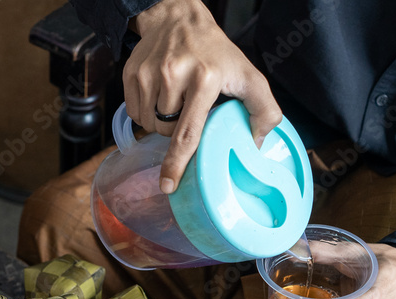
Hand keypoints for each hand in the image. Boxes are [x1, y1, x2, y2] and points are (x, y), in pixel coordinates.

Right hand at [127, 0, 281, 192]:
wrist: (178, 18)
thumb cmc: (215, 52)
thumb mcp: (248, 75)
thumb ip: (263, 109)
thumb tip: (257, 143)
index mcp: (205, 80)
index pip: (188, 133)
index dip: (177, 163)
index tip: (168, 185)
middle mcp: (174, 75)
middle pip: (166, 132)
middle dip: (176, 130)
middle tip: (188, 107)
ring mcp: (149, 74)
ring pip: (149, 124)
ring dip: (161, 121)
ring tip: (174, 99)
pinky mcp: (131, 74)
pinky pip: (134, 112)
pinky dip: (146, 112)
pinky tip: (159, 95)